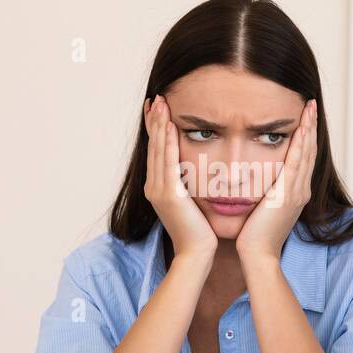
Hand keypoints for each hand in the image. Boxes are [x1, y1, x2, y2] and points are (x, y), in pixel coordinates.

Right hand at [144, 95, 216, 260]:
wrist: (197, 254)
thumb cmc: (199, 233)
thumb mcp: (191, 203)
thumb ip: (189, 186)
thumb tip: (195, 171)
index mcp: (158, 188)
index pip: (156, 151)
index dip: (155, 129)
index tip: (156, 109)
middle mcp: (154, 186)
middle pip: (153, 146)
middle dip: (153, 121)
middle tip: (155, 98)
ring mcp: (158, 190)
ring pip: (158, 150)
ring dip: (158, 125)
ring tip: (160, 103)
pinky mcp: (168, 194)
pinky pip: (168, 162)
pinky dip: (167, 142)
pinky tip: (169, 125)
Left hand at [235, 100, 316, 262]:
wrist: (257, 255)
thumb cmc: (254, 237)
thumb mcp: (263, 210)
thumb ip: (264, 194)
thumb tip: (259, 184)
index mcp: (296, 194)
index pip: (303, 159)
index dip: (306, 137)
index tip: (305, 118)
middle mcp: (301, 190)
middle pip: (309, 151)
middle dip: (311, 127)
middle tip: (312, 104)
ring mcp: (297, 192)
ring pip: (306, 152)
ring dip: (308, 128)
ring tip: (310, 108)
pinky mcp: (287, 193)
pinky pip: (296, 162)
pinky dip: (300, 142)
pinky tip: (301, 126)